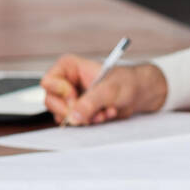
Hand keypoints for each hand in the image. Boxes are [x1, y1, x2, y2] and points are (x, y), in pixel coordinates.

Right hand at [40, 54, 167, 125]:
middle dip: (72, 110)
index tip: (76, 97)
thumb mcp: (109, 90)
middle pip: (51, 101)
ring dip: (84, 118)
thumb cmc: (127, 82)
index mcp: (70, 67)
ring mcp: (71, 98)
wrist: (140, 93)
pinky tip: (105, 115)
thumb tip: (73, 117)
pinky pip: (74, 121)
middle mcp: (67, 82)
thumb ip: (91, 102)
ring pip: (62, 114)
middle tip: (90, 112)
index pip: (49, 81)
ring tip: (104, 112)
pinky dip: (90, 122)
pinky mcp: (79, 111)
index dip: (61, 92)